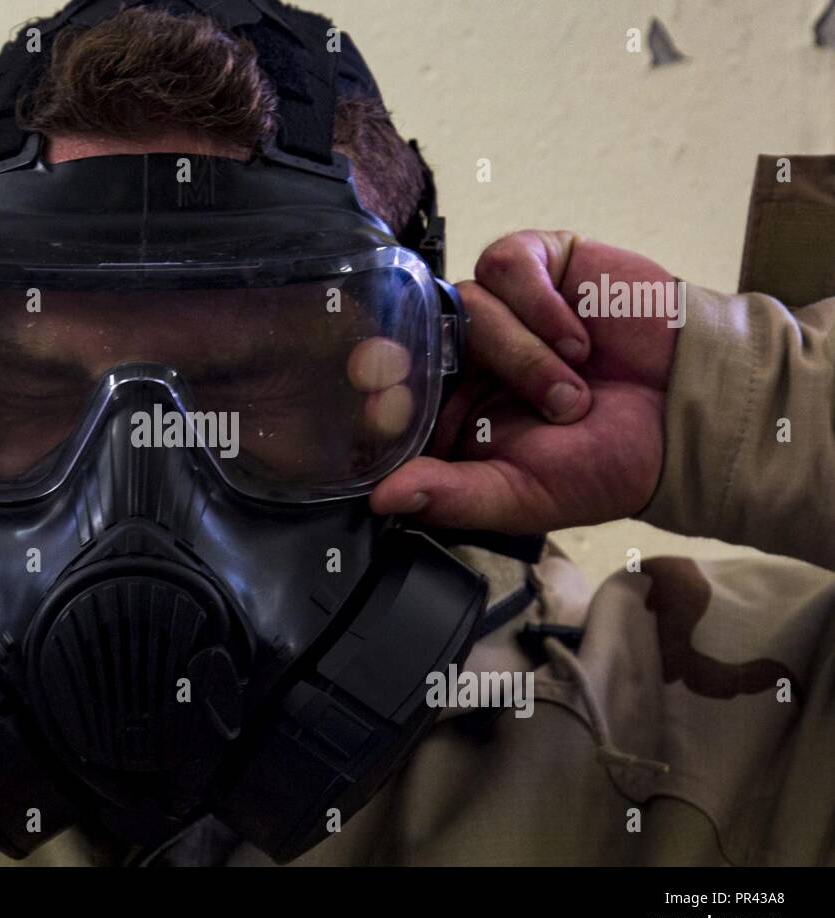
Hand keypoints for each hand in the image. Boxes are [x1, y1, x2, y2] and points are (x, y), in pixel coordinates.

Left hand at [372, 229, 679, 533]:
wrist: (692, 410)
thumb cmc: (610, 462)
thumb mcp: (527, 496)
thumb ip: (455, 496)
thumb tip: (381, 500)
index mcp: (451, 413)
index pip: (390, 394)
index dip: (378, 397)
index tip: (380, 409)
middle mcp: (464, 358)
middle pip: (415, 339)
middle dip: (418, 358)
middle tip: (425, 378)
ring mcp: (498, 310)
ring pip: (467, 305)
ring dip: (522, 353)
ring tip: (573, 391)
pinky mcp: (536, 268)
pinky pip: (506, 264)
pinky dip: (540, 304)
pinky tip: (578, 338)